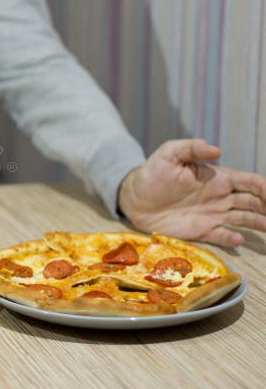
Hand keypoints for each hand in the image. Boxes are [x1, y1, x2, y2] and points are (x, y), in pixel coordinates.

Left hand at [118, 139, 265, 246]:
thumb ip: (192, 148)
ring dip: (260, 224)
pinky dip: (232, 239)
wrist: (134, 197)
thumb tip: (216, 150)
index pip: (251, 183)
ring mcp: (212, 215)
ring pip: (245, 220)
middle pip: (254, 203)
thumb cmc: (153, 172)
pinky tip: (238, 239)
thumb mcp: (170, 153)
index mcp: (218, 178)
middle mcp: (221, 197)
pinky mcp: (201, 231)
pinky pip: (222, 236)